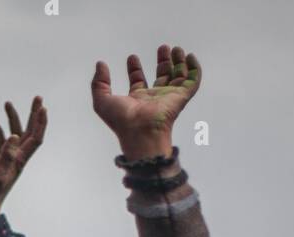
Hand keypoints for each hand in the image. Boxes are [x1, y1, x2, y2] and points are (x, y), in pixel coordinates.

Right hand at [0, 98, 46, 225]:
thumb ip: (5, 156)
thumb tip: (15, 136)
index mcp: (19, 161)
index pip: (35, 138)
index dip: (40, 122)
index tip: (42, 106)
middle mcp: (16, 159)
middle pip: (29, 133)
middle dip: (33, 114)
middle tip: (38, 97)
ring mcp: (7, 161)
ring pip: (14, 135)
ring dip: (13, 119)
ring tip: (8, 103)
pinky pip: (1, 143)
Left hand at [92, 44, 200, 159]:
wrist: (139, 130)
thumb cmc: (121, 120)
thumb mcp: (102, 100)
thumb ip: (99, 82)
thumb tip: (100, 64)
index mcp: (137, 99)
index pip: (138, 81)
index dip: (134, 68)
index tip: (131, 57)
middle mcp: (154, 97)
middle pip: (161, 76)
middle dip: (163, 61)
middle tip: (162, 47)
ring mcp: (169, 97)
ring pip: (178, 76)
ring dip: (178, 62)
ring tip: (175, 49)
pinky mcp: (182, 96)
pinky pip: (193, 80)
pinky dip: (194, 68)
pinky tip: (189, 57)